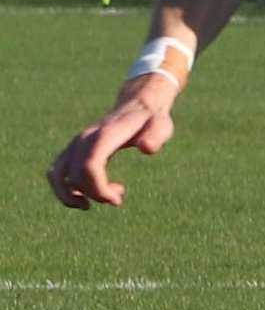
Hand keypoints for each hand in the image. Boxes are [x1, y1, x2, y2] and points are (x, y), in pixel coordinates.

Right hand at [46, 81, 178, 210]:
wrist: (136, 106)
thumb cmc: (151, 120)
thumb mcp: (162, 126)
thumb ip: (156, 136)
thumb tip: (146, 148)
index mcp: (103, 136)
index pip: (89, 166)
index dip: (98, 188)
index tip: (118, 199)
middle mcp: (84, 139)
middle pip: (75, 175)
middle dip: (94, 194)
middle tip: (118, 199)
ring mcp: (75, 144)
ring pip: (57, 174)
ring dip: (71, 195)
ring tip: (92, 204)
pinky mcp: (73, 150)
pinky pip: (57, 172)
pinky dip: (65, 188)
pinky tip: (88, 195)